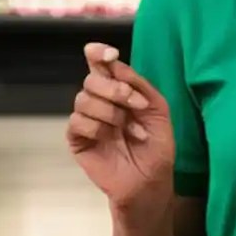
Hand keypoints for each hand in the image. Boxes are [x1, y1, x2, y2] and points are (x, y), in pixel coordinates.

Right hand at [67, 43, 174, 212]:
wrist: (151, 181)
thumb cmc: (156, 147)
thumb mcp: (157, 110)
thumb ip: (139, 84)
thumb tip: (116, 64)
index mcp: (117, 91)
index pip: (99, 64)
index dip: (98, 54)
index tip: (109, 54)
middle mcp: (99, 101)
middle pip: (91, 79)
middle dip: (115, 88)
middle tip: (135, 104)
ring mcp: (86, 120)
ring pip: (83, 99)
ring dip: (112, 113)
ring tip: (130, 130)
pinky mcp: (77, 140)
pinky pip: (77, 122)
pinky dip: (97, 127)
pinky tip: (111, 139)